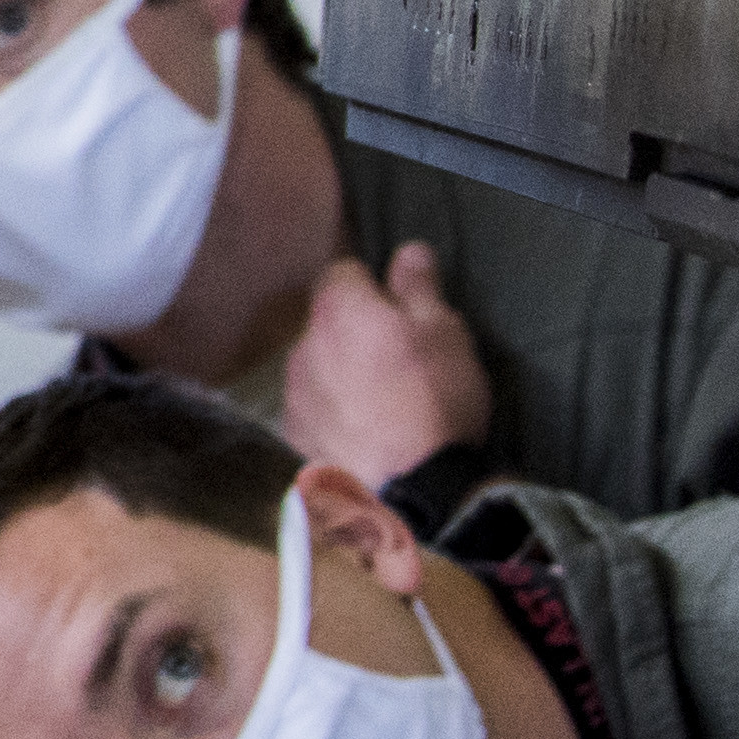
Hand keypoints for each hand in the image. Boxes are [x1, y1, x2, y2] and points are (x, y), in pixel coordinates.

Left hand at [284, 241, 492, 489]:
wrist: (414, 488)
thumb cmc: (436, 398)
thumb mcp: (445, 332)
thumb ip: (419, 287)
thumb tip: (407, 250)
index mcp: (338, 309)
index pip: (342, 272)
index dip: (373, 287)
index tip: (401, 311)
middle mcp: (302, 343)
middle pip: (327, 321)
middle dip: (356, 330)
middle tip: (400, 359)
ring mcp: (292, 392)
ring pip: (317, 364)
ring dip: (340, 371)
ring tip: (384, 401)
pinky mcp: (293, 433)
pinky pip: (312, 406)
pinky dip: (332, 411)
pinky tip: (364, 430)